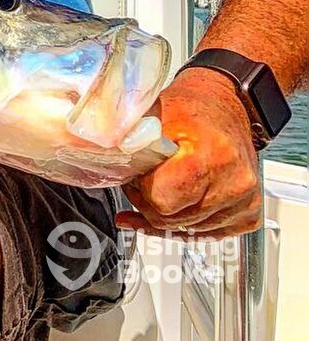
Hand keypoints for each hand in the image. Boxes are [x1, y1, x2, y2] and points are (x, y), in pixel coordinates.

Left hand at [118, 67, 260, 239]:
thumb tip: (93, 152)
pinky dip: (185, 224)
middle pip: (172, 219)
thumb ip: (126, 139)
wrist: (225, 106)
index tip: (135, 175)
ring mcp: (243, 201)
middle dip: (148, 203)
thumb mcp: (152, 115)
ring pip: (187, 230)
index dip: (140, 190)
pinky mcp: (248, 213)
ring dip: (165, 215)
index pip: (161, 200)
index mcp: (209, 156)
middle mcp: (233, 182)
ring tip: (156, 190)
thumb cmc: (190, 109)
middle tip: (141, 181)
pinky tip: (171, 209)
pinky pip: (207, 234)